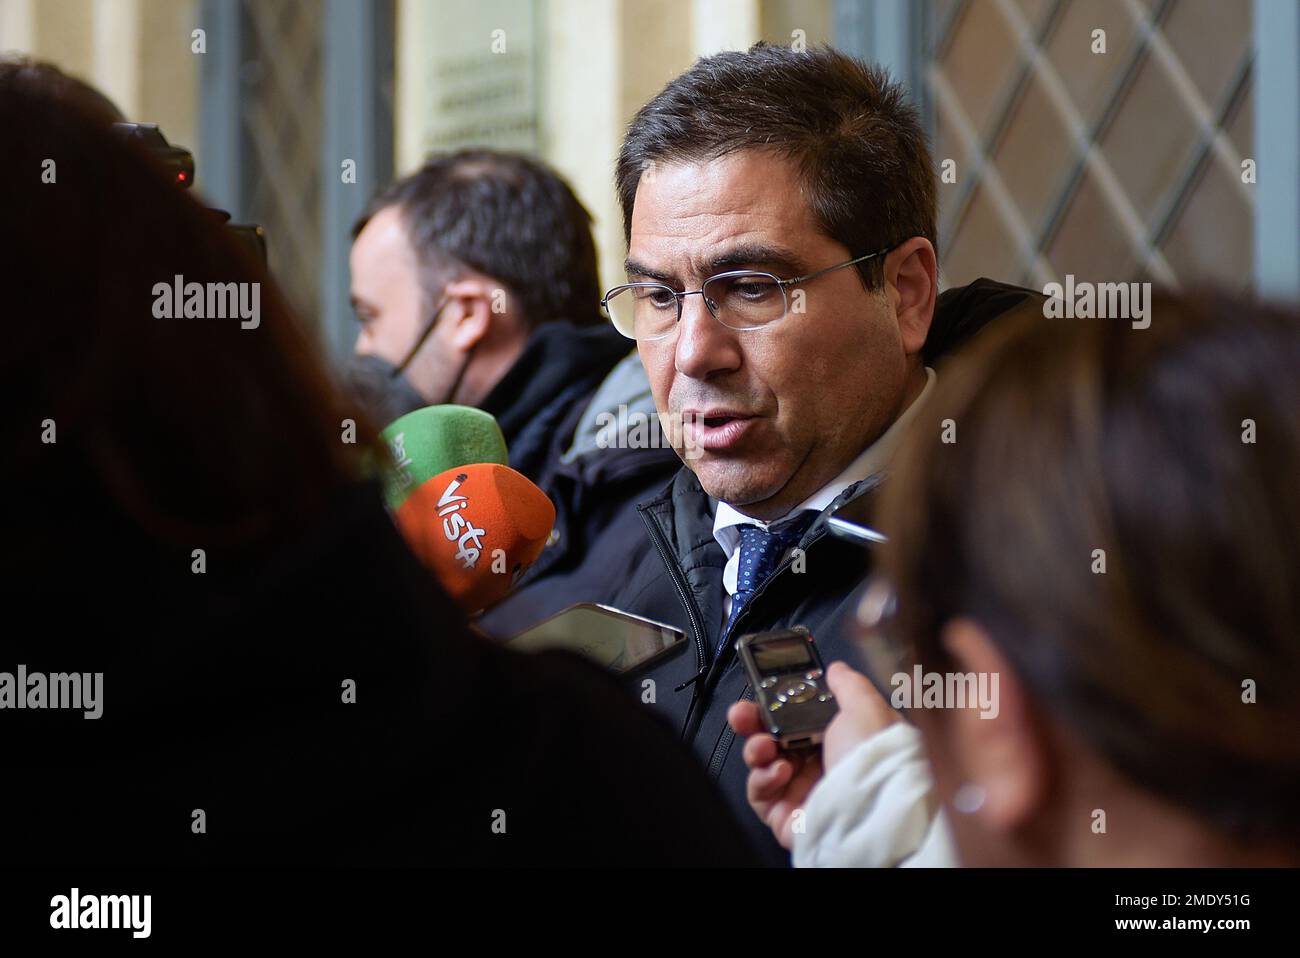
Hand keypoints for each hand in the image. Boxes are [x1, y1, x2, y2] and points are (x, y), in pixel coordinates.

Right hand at [728, 662, 898, 848]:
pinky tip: (780, 772)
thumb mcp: (867, 708)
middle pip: (774, 736)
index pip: (797, 715)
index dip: (776, 701)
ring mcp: (802, 790)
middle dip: (753, 721)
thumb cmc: (877, 760)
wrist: (876, 813)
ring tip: (764, 745)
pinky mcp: (786, 815)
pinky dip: (763, 779)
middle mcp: (820, 763)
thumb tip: (837, 670)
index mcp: (838, 737)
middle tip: (742, 713)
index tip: (762, 690)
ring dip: (756, 748)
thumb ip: (848, 685)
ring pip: (761, 763)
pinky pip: (760, 793)